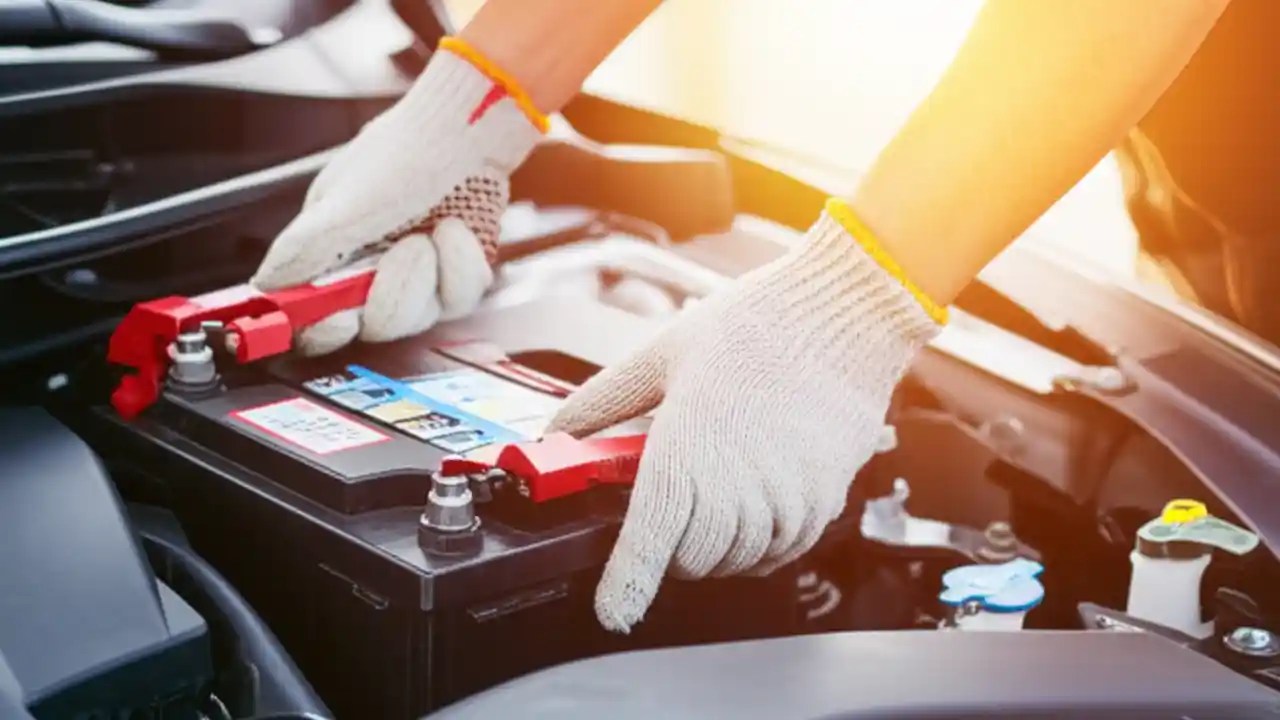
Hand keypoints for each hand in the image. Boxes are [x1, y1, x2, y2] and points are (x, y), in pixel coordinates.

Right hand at [252, 38, 545, 354]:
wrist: (470, 130)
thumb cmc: (404, 152)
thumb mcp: (345, 201)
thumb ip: (303, 249)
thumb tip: (265, 286)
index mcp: (329, 254)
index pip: (313, 317)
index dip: (322, 330)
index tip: (338, 320)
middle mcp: (371, 271)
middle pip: (375, 325)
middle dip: (393, 292)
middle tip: (408, 248)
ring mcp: (417, 278)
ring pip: (423, 316)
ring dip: (434, 273)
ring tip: (436, 231)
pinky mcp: (456, 276)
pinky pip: (461, 297)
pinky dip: (462, 264)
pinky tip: (456, 232)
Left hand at [547, 201, 945, 632]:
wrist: (839, 318)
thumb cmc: (751, 328)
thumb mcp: (659, 356)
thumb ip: (601, 403)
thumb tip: (558, 430)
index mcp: (684, 455)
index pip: (649, 547)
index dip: (625, 588)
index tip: (613, 611)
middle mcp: (735, 490)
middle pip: (690, 562)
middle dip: (670, 546)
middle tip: (671, 503)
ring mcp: (783, 502)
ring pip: (735, 562)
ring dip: (716, 544)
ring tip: (716, 488)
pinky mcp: (820, 504)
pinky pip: (779, 551)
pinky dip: (758, 540)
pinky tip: (753, 497)